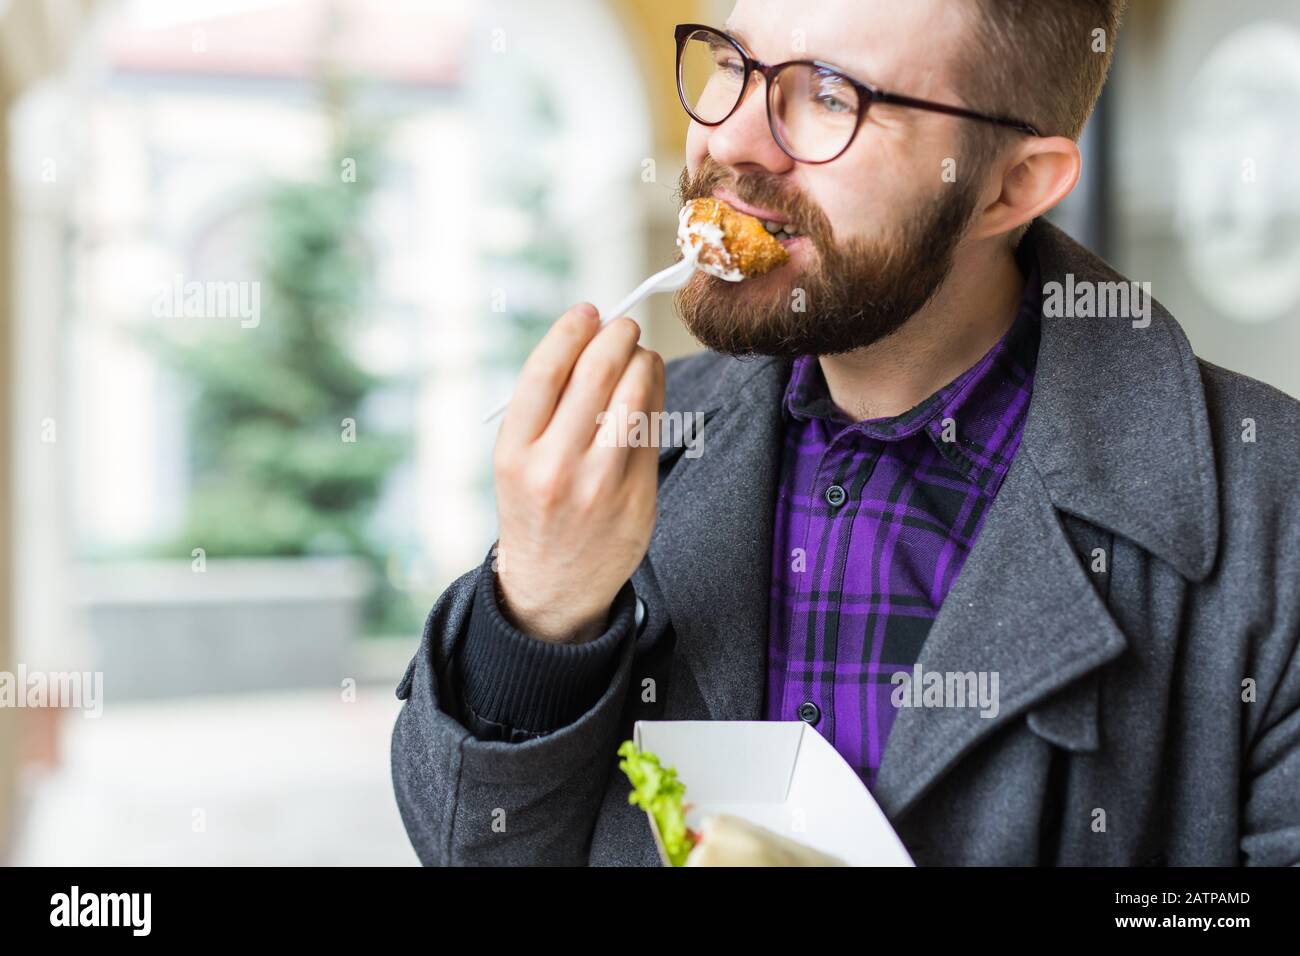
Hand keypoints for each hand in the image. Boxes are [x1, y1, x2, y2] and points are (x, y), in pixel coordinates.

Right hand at [492, 304, 664, 642]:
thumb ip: (547, 405)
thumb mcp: (517, 459)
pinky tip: (649, 390)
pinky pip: (654, 431)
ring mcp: (600, 486)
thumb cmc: (535, 505)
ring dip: (644, 363)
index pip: (546, 371)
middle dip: (617, 337)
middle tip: (625, 326)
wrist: (552, 585)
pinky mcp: (637, 499)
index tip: (589, 311)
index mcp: (515, 452)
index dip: (571, 330)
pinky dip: (655, 399)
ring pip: (635, 397)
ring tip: (640, 357)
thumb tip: (590, 335)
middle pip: (597, 375)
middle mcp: (556, 468)